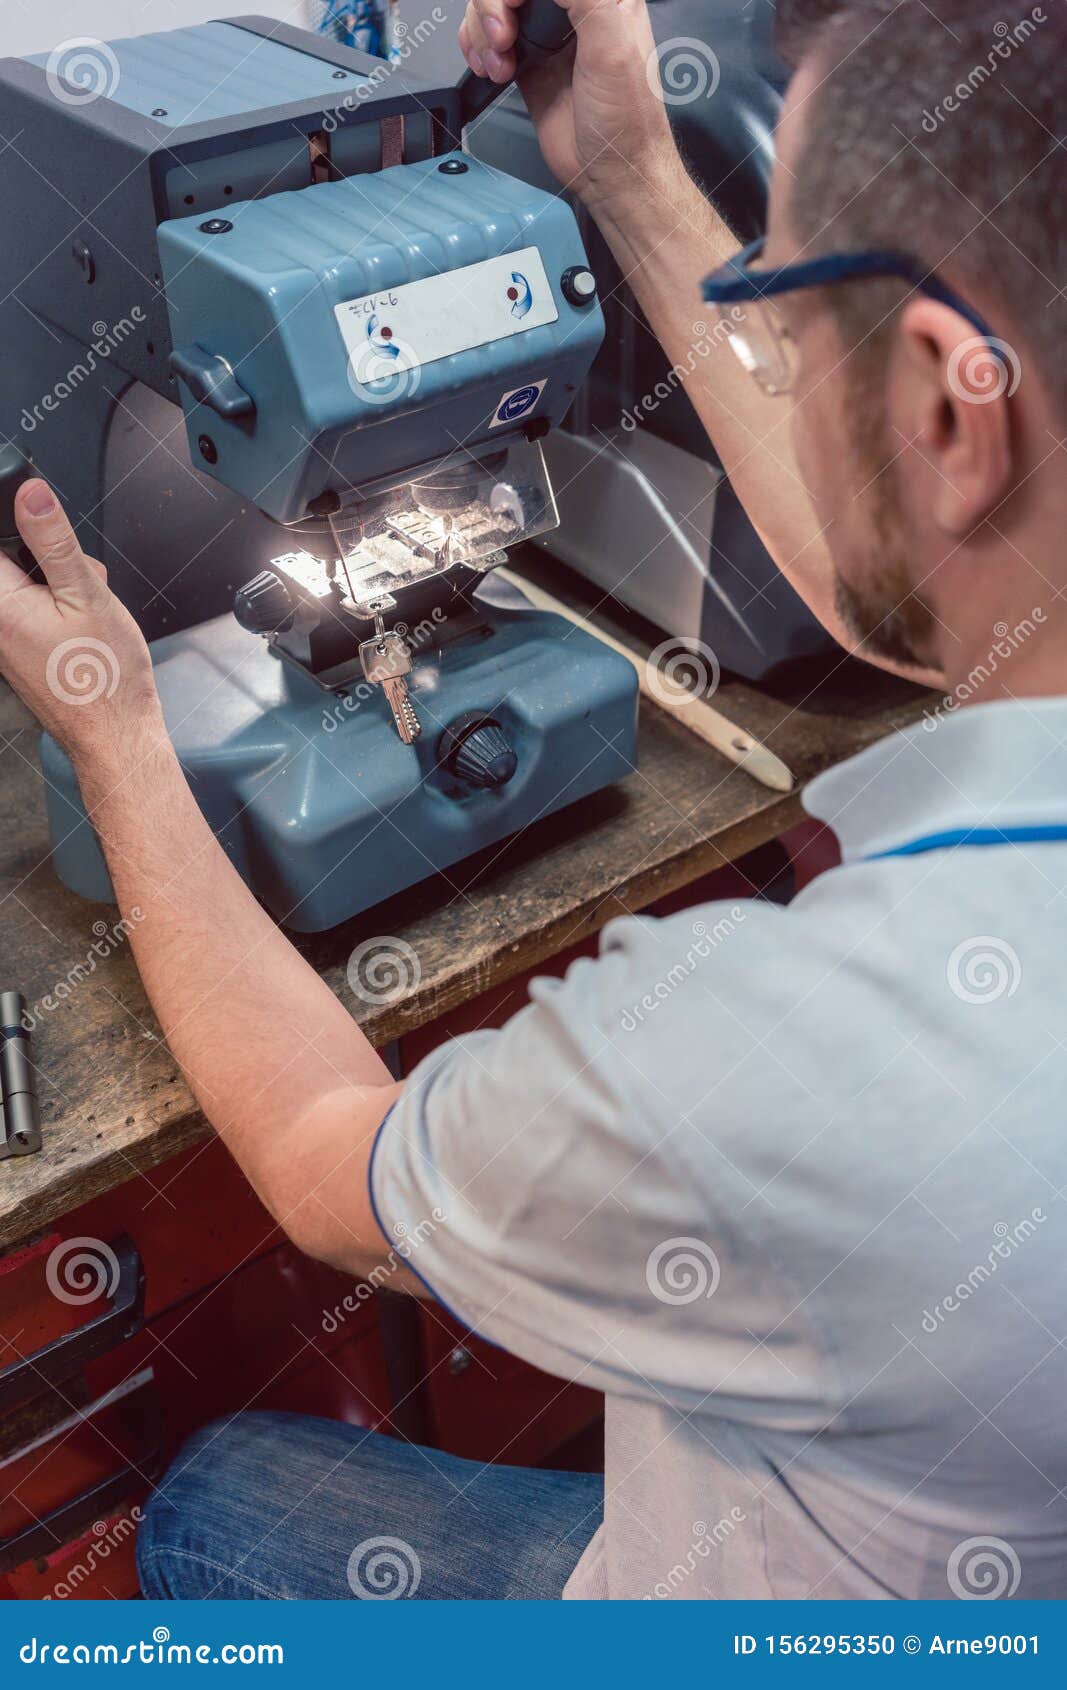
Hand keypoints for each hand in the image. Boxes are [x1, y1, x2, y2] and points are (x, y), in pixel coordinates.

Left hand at [0, 480, 159, 765]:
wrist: (116, 734)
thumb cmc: (104, 677)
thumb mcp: (87, 595)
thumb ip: (54, 541)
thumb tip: (30, 493)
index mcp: (0, 604)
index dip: (27, 531)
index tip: (51, 538)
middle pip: (12, 563)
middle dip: (49, 559)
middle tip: (79, 581)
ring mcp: (6, 642)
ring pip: (27, 588)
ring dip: (59, 586)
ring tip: (87, 611)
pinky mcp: (21, 654)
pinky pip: (35, 614)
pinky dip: (60, 612)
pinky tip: (83, 630)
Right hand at [459, 0, 676, 212]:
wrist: (608, 172)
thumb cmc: (626, 120)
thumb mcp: (612, 45)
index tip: (515, 6)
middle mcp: (573, 10)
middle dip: (494, 5)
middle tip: (503, 36)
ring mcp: (546, 35)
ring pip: (493, 7)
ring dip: (483, 30)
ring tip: (499, 63)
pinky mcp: (526, 61)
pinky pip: (487, 38)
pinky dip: (477, 48)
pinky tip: (492, 69)